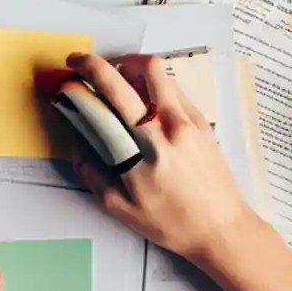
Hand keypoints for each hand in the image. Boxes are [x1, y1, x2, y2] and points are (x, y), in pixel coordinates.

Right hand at [66, 52, 260, 262]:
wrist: (223, 228)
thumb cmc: (175, 224)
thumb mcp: (123, 209)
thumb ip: (94, 175)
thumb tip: (78, 146)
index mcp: (145, 150)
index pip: (110, 99)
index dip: (85, 79)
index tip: (68, 75)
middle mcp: (169, 127)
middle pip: (137, 71)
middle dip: (100, 62)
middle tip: (83, 63)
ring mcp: (189, 120)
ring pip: (159, 71)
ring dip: (131, 66)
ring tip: (116, 78)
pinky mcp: (202, 121)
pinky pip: (174, 88)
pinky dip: (153, 83)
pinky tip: (143, 99)